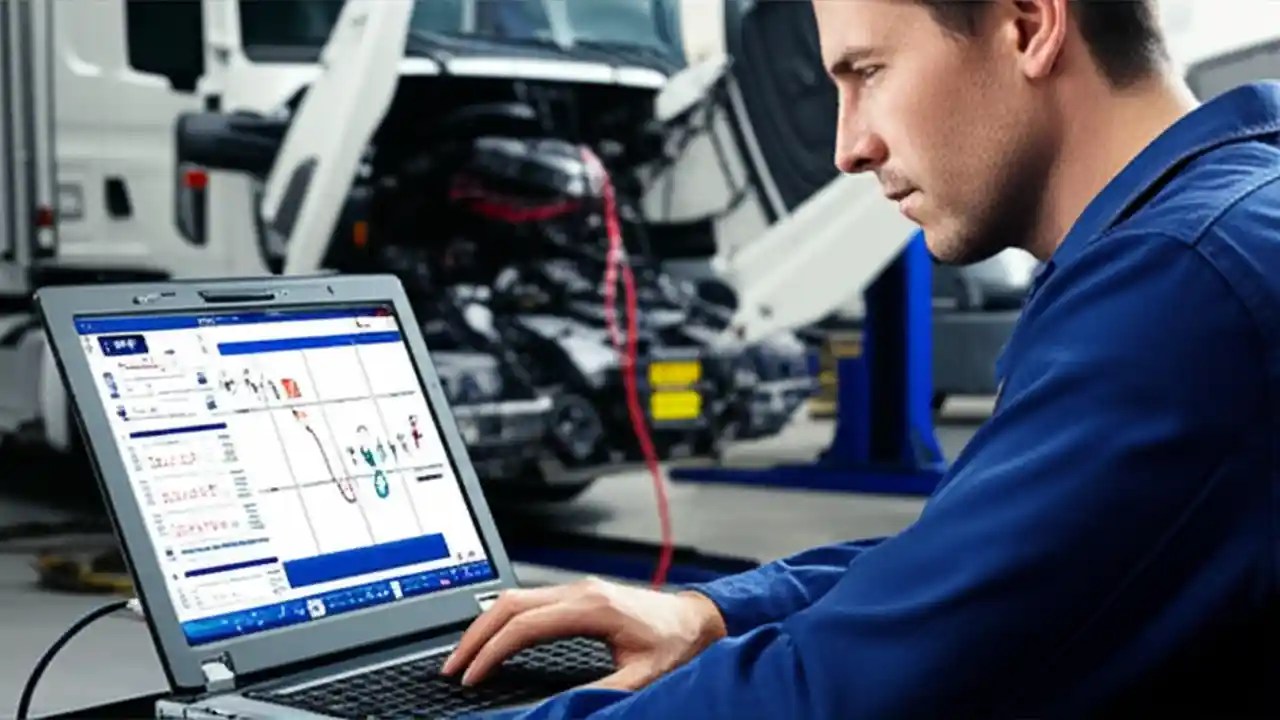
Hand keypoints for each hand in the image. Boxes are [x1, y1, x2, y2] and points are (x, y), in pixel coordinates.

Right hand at [439, 577, 727, 690]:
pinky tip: (492, 640)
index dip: (492, 652)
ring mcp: (576, 589)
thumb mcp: (641, 677)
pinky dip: (501, 619)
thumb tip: (558, 707)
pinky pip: (527, 601)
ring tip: (462, 657)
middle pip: (508, 603)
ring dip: (484, 625)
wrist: (698, 620)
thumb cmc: (676, 645)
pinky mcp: (577, 594)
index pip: (524, 625)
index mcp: (591, 607)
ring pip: (514, 597)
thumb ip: (600, 693)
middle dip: (474, 635)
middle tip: (451, 668)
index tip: (472, 677)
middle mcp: (579, 591)